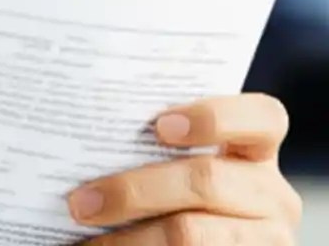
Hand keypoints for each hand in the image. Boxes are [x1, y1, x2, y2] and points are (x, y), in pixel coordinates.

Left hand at [70, 94, 301, 243]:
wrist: (185, 241)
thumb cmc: (167, 196)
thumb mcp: (172, 167)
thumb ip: (151, 147)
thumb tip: (78, 133)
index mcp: (255, 150)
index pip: (262, 119)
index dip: (214, 118)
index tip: (159, 126)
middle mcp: (272, 194)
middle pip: (206, 181)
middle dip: (133, 191)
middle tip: (80, 202)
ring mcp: (267, 238)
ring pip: (191, 233)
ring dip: (129, 239)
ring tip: (86, 240)